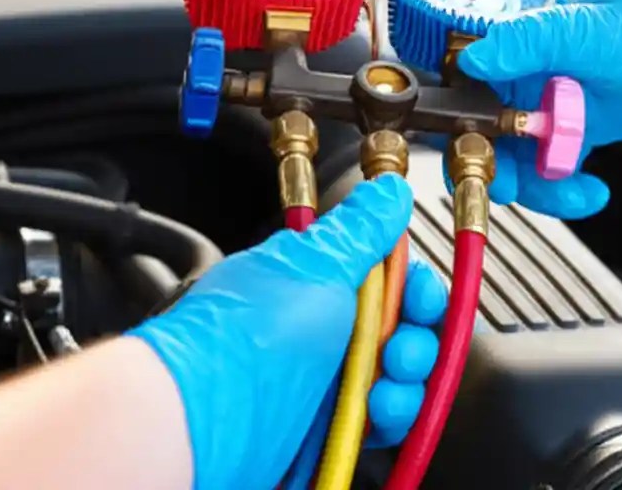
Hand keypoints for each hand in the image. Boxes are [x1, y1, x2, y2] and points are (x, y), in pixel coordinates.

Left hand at [127, 175, 443, 489]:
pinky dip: (390, 417)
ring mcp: (322, 382)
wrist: (201, 420)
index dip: (414, 285)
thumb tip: (389, 190)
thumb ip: (363, 228)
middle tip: (401, 345)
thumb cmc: (245, 338)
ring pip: (395, 377)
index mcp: (315, 282)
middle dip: (416, 334)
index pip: (387, 276)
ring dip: (408, 380)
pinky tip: (378, 411)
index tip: (420, 294)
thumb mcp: (316, 265)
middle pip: (399, 328)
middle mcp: (320, 330)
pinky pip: (379, 422)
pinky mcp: (324, 431)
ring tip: (387, 383)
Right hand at [458, 0, 621, 219]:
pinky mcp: (583, 125)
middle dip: (494, 164)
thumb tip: (475, 55)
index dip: (456, 118)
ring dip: (535, 184)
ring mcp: (559, 99)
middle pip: (484, 126)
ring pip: (518, 155)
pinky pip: (553, 165)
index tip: (469, 149)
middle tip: (512, 187)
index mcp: (527, 34)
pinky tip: (590, 191)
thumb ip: (534, 41)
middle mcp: (535, 67)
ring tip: (572, 193)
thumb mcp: (600, 31)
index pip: (465, 77)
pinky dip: (564, 187)